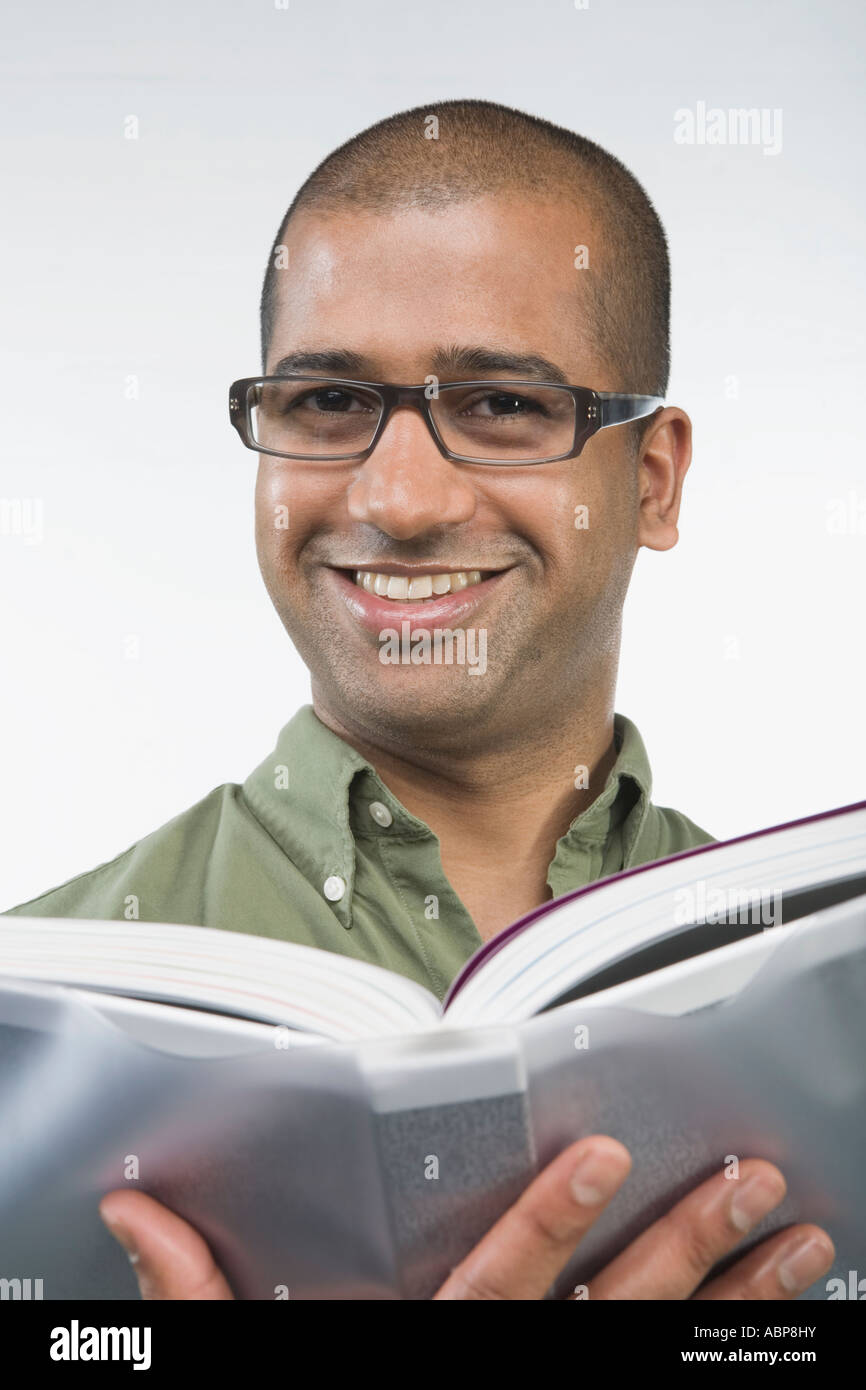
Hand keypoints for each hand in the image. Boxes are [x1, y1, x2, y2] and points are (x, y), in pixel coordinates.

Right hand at [99, 1135, 834, 1299]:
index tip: (603, 1160)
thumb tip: (136, 1212)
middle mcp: (516, 1385)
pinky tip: (782, 1322)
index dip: (549, 1221)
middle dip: (685, 1248)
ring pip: (663, 1354)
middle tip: (750, 1183)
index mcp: (432, 1354)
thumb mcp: (250, 1370)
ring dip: (740, 1301)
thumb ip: (199, 1296)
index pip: (498, 1283)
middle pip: (612, 1313)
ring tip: (802, 1243)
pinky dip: (731, 1356)